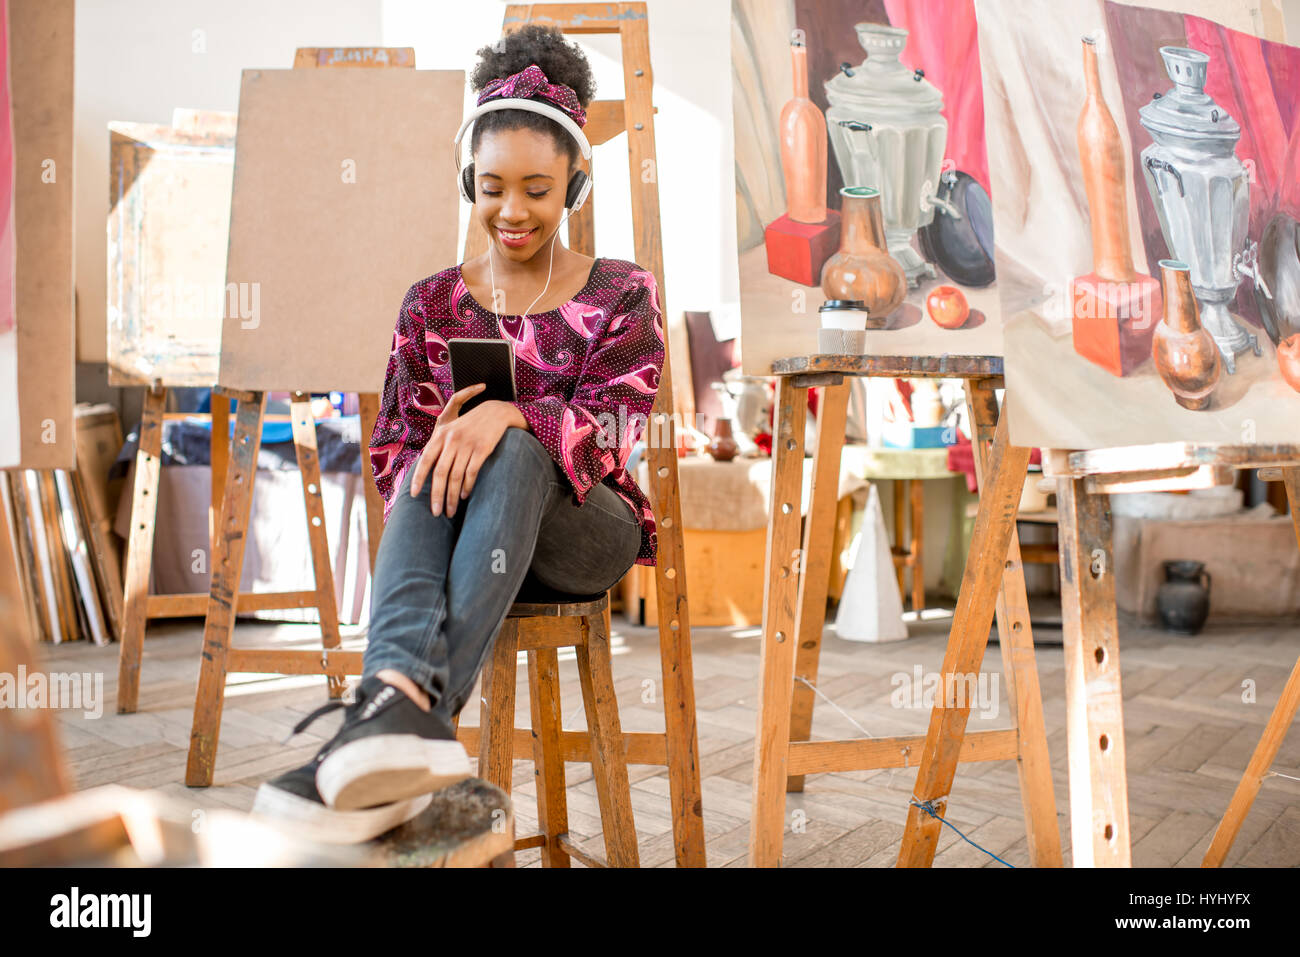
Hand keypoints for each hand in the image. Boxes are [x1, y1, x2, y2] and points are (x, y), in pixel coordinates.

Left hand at [409, 386, 525, 516]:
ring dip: (452, 496)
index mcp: (440, 435)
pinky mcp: (482, 449)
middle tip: (436, 513)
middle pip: (440, 472)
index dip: (419, 478)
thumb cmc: (469, 425)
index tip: (414, 495)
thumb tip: (425, 471)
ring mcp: (467, 444)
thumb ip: (437, 447)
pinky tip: (464, 496)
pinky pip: (471, 472)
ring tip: (451, 510)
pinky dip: (467, 487)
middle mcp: (452, 440)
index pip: (426, 460)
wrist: (494, 412)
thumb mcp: (450, 430)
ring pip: (456, 476)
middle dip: (437, 495)